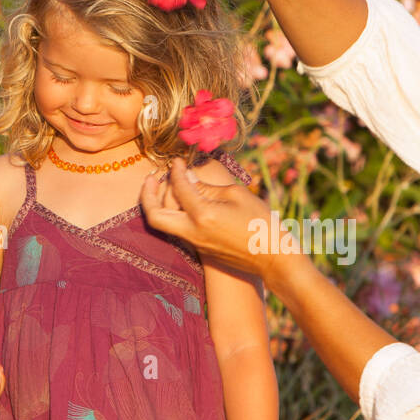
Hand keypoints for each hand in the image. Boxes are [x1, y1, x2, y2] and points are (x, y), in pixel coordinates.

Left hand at [140, 157, 298, 283]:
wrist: (272, 257)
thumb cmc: (260, 222)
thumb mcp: (237, 195)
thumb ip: (208, 187)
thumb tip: (188, 179)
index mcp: (203, 215)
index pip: (179, 187)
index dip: (176, 171)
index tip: (177, 162)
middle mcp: (193, 232)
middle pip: (155, 216)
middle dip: (147, 195)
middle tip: (151, 178)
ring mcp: (194, 243)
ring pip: (164, 225)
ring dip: (159, 205)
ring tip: (165, 187)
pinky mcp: (200, 249)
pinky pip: (177, 230)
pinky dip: (173, 214)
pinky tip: (182, 202)